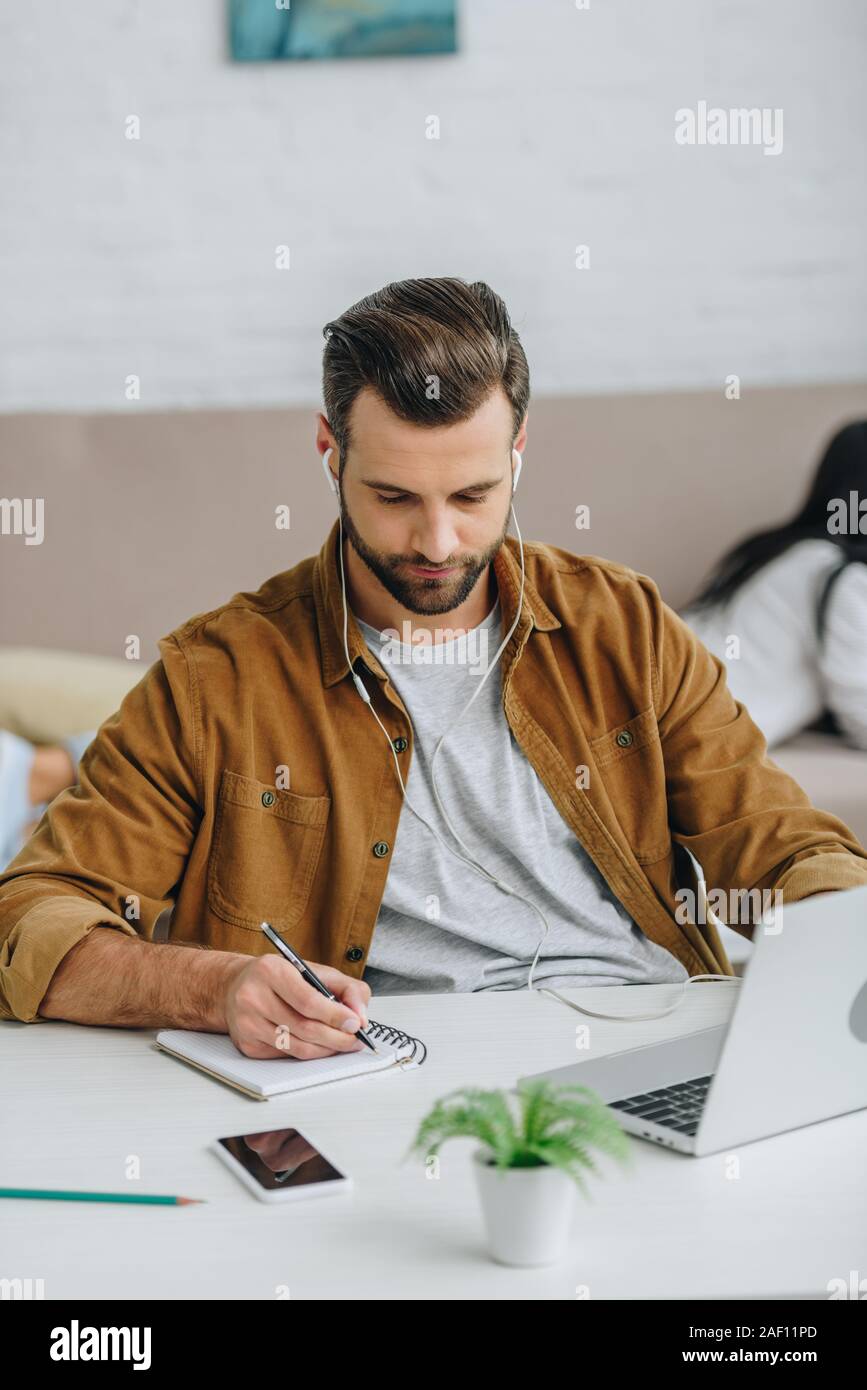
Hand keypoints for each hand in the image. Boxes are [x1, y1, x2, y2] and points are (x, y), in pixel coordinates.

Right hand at [222, 954, 371, 1059]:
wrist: (236, 986)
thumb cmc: (281, 977)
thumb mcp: (315, 971)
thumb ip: (346, 988)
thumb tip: (361, 1017)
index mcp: (271, 971)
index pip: (308, 1001)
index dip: (336, 1016)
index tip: (357, 1024)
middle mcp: (253, 997)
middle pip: (304, 1028)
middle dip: (337, 1038)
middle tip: (355, 1041)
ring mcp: (246, 1023)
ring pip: (296, 1048)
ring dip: (325, 1050)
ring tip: (342, 1044)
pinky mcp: (247, 1044)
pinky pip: (285, 1055)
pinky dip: (307, 1053)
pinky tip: (318, 1045)